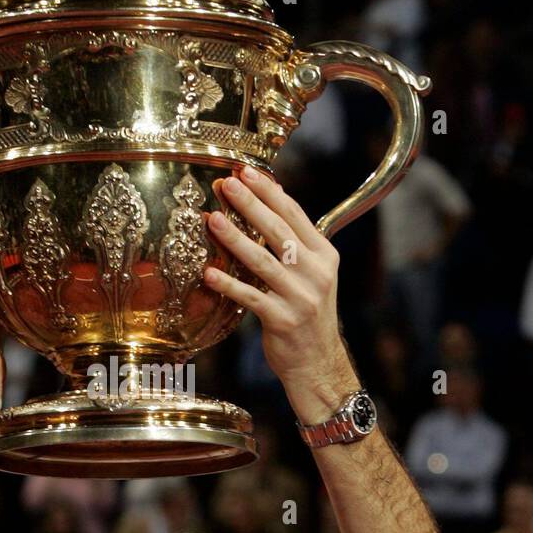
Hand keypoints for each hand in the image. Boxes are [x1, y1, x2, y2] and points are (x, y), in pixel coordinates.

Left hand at [203, 166, 351, 415]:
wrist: (317, 361)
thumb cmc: (306, 312)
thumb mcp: (312, 273)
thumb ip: (295, 241)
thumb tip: (273, 198)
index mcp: (324, 255)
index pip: (295, 214)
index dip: (269, 191)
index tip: (246, 172)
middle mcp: (316, 273)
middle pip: (278, 232)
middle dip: (251, 205)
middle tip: (226, 184)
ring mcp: (301, 297)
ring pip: (263, 261)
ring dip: (235, 239)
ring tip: (212, 219)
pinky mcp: (283, 320)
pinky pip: (251, 297)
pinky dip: (229, 285)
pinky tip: (209, 273)